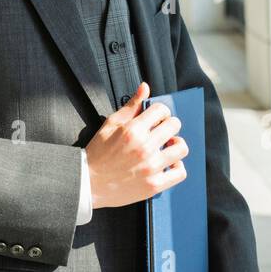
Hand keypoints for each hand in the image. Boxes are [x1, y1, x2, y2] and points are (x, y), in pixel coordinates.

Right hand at [85, 81, 187, 208]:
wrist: (89, 182)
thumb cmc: (99, 152)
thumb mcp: (111, 124)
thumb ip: (131, 105)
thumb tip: (145, 87)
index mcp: (133, 130)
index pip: (161, 110)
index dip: (159, 112)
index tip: (156, 118)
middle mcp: (144, 147)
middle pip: (174, 125)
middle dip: (168, 125)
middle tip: (160, 131)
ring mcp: (151, 167)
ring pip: (181, 148)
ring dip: (175, 144)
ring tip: (166, 147)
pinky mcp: (154, 184)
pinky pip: (179, 173)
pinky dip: (177, 167)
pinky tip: (168, 164)